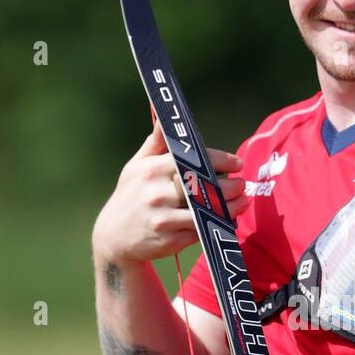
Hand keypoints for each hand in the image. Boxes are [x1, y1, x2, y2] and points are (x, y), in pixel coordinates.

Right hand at [92, 113, 247, 263]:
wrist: (113, 237)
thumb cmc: (130, 195)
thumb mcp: (136, 166)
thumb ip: (157, 142)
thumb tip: (164, 113)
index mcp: (152, 170)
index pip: (194, 160)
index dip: (221, 161)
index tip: (237, 164)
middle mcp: (157, 194)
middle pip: (205, 187)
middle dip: (230, 187)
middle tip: (241, 185)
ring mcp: (163, 219)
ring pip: (207, 212)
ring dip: (230, 208)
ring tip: (241, 202)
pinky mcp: (170, 241)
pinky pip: (202, 231)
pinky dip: (218, 225)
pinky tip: (226, 219)